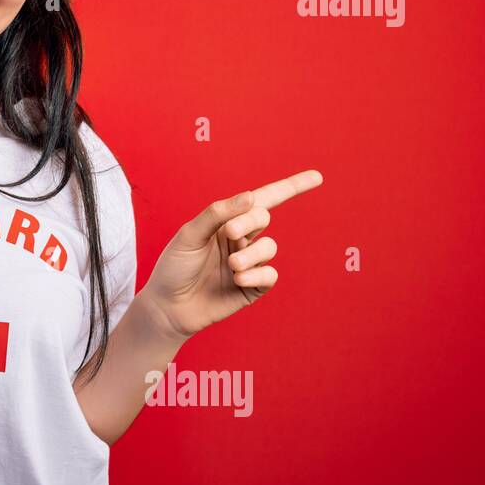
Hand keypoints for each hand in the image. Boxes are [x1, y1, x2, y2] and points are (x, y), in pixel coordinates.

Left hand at [142, 170, 323, 342]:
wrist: (167, 307)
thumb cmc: (174, 267)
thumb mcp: (189, 235)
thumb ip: (217, 214)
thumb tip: (250, 196)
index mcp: (225, 221)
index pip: (261, 200)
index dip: (290, 187)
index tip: (317, 177)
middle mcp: (240, 240)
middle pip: (263, 217)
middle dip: (249, 221)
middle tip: (229, 233)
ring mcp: (248, 263)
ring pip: (269, 247)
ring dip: (251, 254)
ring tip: (231, 265)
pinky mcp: (252, 288)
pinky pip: (270, 276)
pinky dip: (256, 275)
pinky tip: (238, 280)